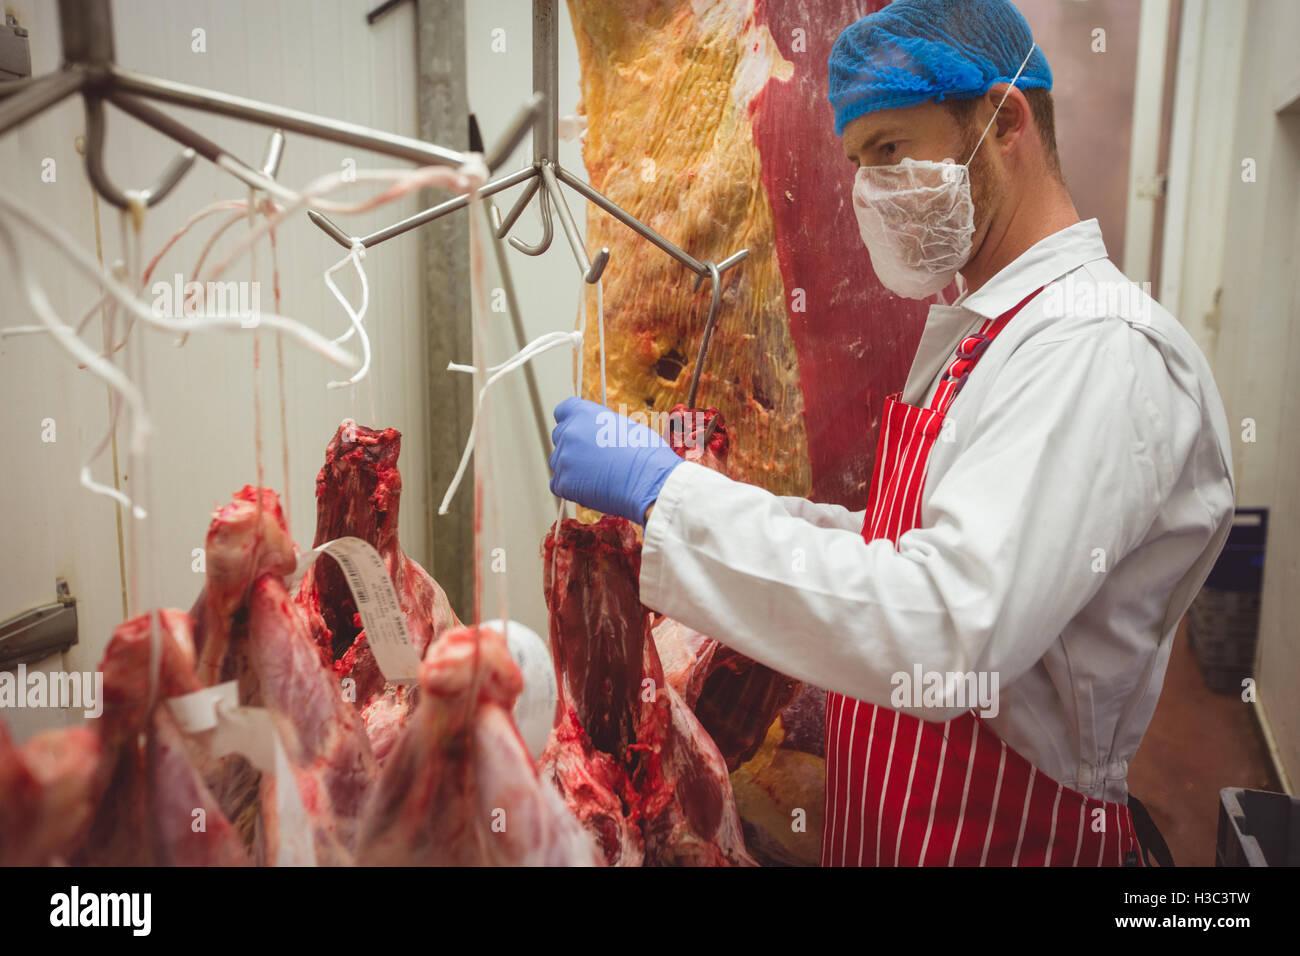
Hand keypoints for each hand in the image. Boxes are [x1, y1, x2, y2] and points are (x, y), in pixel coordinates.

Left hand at [548, 397, 682, 523]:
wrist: (648, 482)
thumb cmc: (645, 453)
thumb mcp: (624, 425)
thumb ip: (600, 426)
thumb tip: (596, 434)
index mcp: (583, 413)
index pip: (563, 410)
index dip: (571, 421)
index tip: (579, 430)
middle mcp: (569, 432)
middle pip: (560, 437)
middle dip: (573, 446)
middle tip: (594, 459)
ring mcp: (563, 458)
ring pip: (558, 462)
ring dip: (572, 468)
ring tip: (597, 476)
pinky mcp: (563, 483)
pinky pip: (559, 485)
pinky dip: (571, 488)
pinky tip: (591, 489)